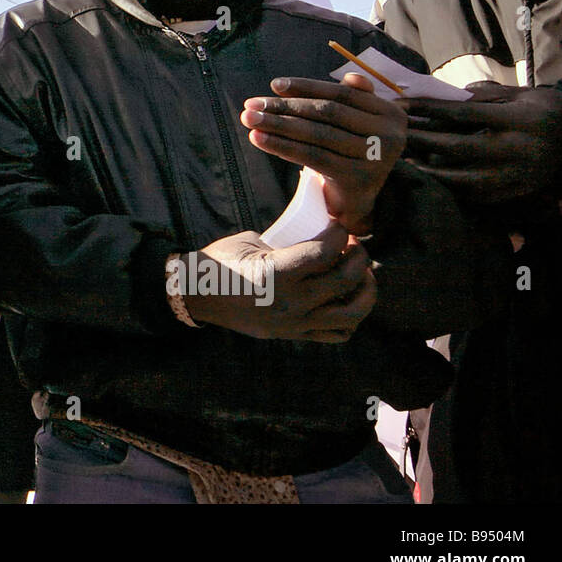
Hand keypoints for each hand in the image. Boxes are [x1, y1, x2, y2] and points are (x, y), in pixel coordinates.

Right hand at [182, 224, 376, 342]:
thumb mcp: (252, 242)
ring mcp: (293, 323)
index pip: (325, 253)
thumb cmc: (220, 261)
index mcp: (276, 274)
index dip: (338, 234)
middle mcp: (290, 302)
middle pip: (345, 279)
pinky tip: (345, 298)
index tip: (338, 226)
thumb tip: (318, 236)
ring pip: (351, 313)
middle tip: (353, 244)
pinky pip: (336, 334)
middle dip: (358, 256)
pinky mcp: (292, 335)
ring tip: (361, 274)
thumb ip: (288, 244)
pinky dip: (350, 318)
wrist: (196, 295)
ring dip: (365, 291)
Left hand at [242, 73, 406, 233]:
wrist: (359, 199)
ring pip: (317, 134)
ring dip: (278, 125)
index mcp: (391, 113)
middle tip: (252, 104)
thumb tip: (347, 75)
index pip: (342, 94)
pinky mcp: (356, 178)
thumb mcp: (357, 122)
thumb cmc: (352, 151)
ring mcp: (375, 158)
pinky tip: (259, 139)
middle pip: (327, 113)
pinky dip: (282, 146)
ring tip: (249, 119)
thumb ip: (351, 98)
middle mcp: (389, 134)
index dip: (307, 87)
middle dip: (286, 106)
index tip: (274, 84)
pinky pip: (312, 156)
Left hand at [400, 82, 561, 202]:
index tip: (403, 106)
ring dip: (433, 171)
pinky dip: (453, 188)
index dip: (430, 110)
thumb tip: (436, 96)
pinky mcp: (518, 191)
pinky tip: (431, 180)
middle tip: (395, 135)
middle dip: (424, 140)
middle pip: (460, 147)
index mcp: (518, 119)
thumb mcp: (516, 95)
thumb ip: (480, 96)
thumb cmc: (538, 109)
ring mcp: (519, 174)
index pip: (464, 114)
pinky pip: (480, 195)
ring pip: (467, 179)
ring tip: (407, 163)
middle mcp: (519, 148)